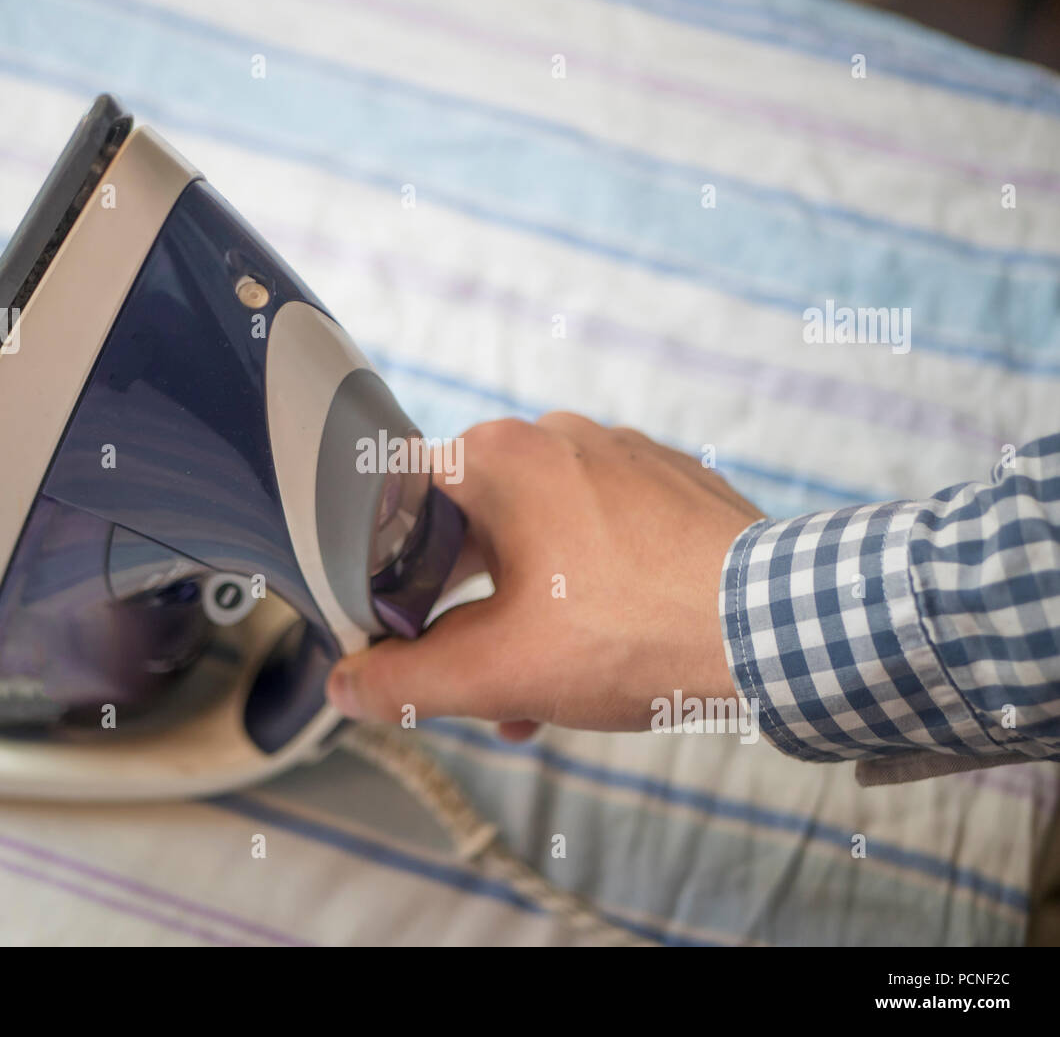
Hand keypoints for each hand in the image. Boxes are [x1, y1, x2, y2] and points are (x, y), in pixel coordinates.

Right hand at [325, 413, 764, 740]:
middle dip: (466, 612)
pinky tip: (604, 651)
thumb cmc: (636, 631)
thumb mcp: (498, 671)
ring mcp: (624, 455)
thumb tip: (348, 688)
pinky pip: (604, 533)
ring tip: (544, 689)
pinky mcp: (673, 485)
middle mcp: (560, 436)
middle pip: (475, 527)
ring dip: (527, 611)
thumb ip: (406, 683)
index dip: (386, 573)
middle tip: (472, 674)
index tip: (395, 627)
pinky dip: (587, 588)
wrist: (777, 628)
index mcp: (500, 457)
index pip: (401, 501)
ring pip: (542, 538)